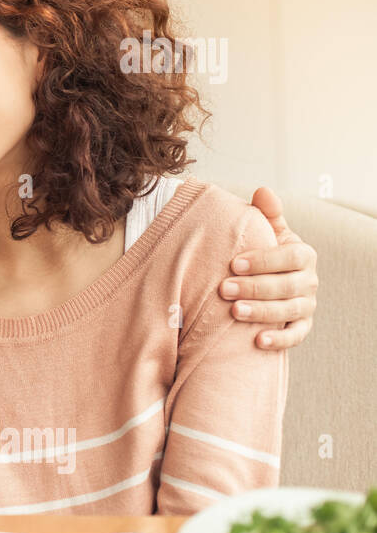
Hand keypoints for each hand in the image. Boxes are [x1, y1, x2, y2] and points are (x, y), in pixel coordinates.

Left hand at [220, 187, 317, 349]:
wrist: (265, 281)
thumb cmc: (262, 253)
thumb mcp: (266, 232)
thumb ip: (266, 214)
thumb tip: (263, 190)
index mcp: (303, 254)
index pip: (291, 257)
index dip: (264, 260)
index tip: (233, 263)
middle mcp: (309, 281)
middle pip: (287, 286)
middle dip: (255, 287)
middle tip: (223, 289)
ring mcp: (307, 305)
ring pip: (290, 311)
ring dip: (262, 312)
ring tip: (234, 312)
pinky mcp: (301, 326)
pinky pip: (296, 336)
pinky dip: (280, 340)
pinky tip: (258, 342)